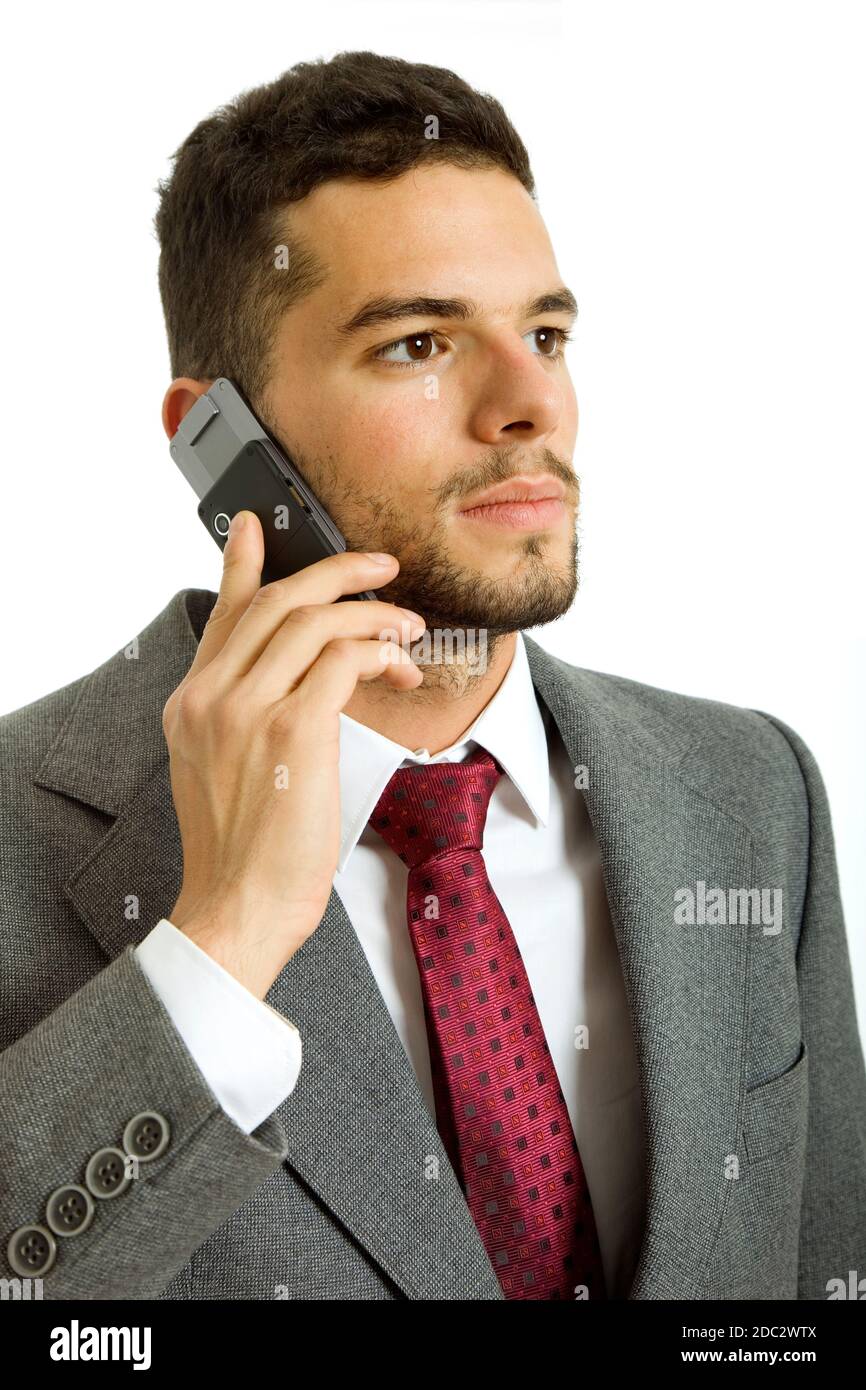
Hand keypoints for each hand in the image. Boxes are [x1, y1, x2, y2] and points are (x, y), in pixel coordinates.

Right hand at [161, 510, 424, 997]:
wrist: (238, 908)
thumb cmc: (244, 852)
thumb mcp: (222, 771)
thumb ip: (243, 717)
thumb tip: (292, 683)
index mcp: (190, 704)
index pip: (223, 615)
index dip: (244, 564)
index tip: (257, 527)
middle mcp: (210, 697)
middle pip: (276, 602)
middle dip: (336, 572)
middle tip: (381, 565)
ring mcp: (246, 711)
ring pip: (314, 621)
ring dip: (373, 614)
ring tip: (409, 627)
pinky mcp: (292, 731)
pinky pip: (341, 659)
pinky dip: (377, 649)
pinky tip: (399, 661)